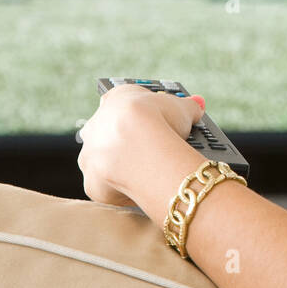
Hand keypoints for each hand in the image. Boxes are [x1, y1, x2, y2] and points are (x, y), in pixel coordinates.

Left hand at [77, 85, 204, 207]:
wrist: (142, 148)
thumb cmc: (161, 121)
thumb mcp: (183, 107)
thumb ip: (188, 106)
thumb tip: (196, 106)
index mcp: (116, 98)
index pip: (126, 101)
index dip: (144, 112)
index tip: (159, 119)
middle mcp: (96, 123)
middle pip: (111, 131)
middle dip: (130, 140)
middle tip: (155, 148)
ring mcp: (90, 153)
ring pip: (105, 160)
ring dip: (122, 165)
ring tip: (149, 172)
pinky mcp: (92, 181)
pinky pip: (106, 187)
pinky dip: (121, 190)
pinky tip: (140, 190)